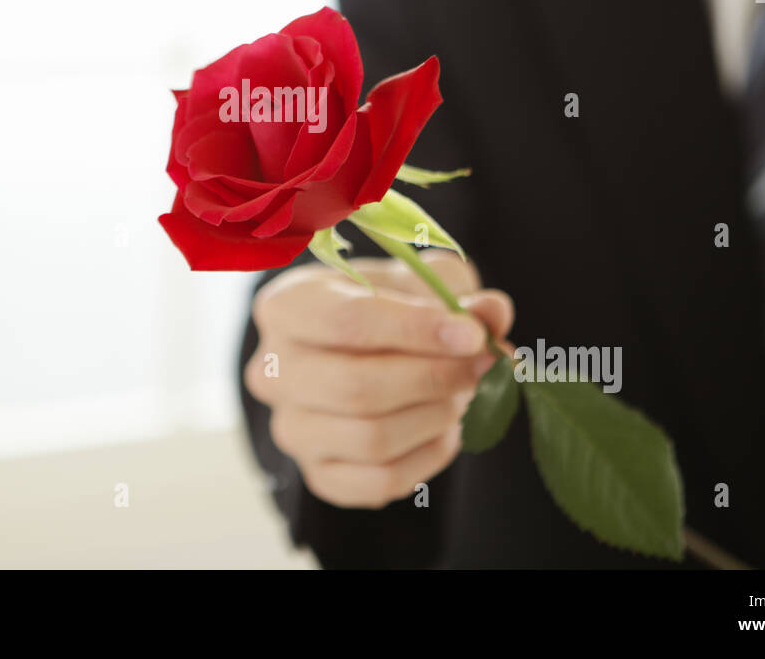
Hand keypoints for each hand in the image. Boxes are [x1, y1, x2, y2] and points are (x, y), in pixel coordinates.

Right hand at [245, 250, 513, 508]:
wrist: (361, 350)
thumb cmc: (387, 304)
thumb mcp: (418, 282)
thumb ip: (455, 294)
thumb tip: (492, 313)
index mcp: (285, 307)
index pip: (347, 322)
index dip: (416, 330)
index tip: (472, 334)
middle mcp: (272, 371)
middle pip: (357, 387)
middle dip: (434, 377)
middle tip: (484, 365)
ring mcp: (290, 429)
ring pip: (371, 438)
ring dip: (436, 416)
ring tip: (465, 391)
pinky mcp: (318, 474)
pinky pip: (381, 481)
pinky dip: (429, 456)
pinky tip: (447, 427)